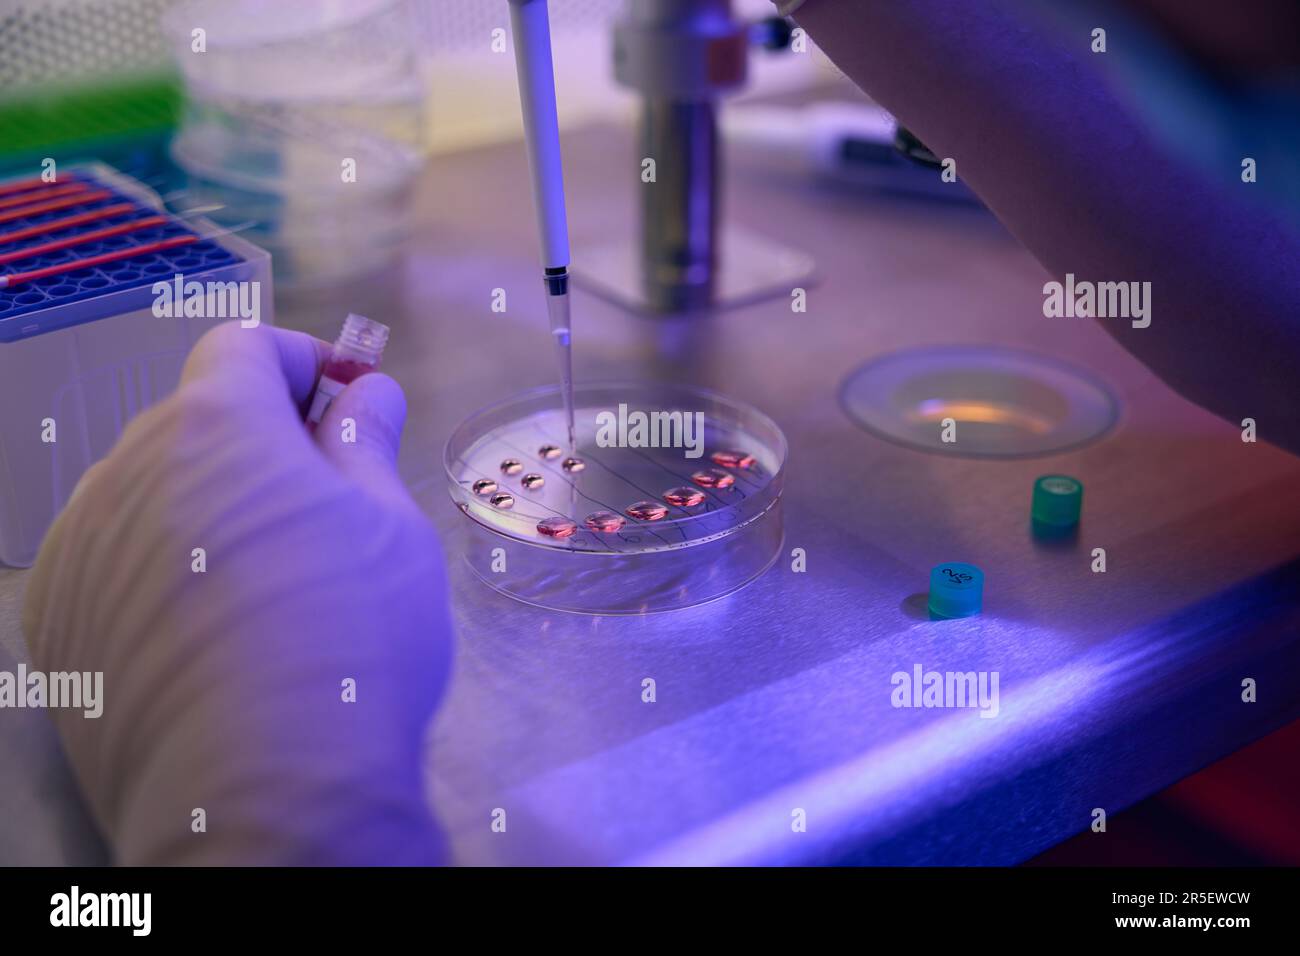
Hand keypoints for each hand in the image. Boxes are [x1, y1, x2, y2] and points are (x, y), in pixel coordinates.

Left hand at [23, 322, 453, 864]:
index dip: (302, 362)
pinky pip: (114, 561)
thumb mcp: (389, 528)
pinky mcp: (55, 624)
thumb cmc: (351, 636)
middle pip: (194, 421)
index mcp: (214, 427)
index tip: (347, 401)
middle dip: (258, 437)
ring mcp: (79, 550)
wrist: (263, 794)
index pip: (244, 349)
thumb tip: (365, 393)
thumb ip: (365, 445)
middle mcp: (126, 469)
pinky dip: (160, 567)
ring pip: (149, 493)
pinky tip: (209, 631)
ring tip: (266, 579)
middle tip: (325, 500)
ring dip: (205, 503)